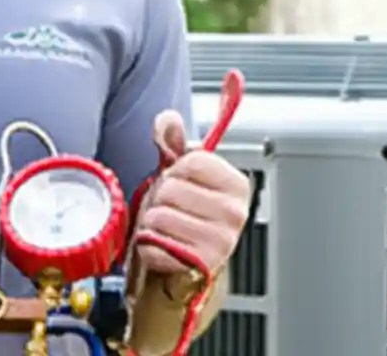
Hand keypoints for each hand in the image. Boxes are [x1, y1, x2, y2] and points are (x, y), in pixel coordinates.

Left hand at [134, 110, 251, 277]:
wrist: (188, 260)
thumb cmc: (187, 212)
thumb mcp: (182, 172)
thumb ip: (174, 141)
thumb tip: (167, 119)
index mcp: (237, 185)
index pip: (193, 161)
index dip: (177, 169)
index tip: (181, 180)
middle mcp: (235, 213)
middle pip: (172, 188)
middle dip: (161, 196)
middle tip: (171, 207)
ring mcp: (220, 242)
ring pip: (159, 217)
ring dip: (153, 222)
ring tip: (166, 226)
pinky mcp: (199, 267)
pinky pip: (155, 245)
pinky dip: (150, 245)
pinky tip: (163, 245)